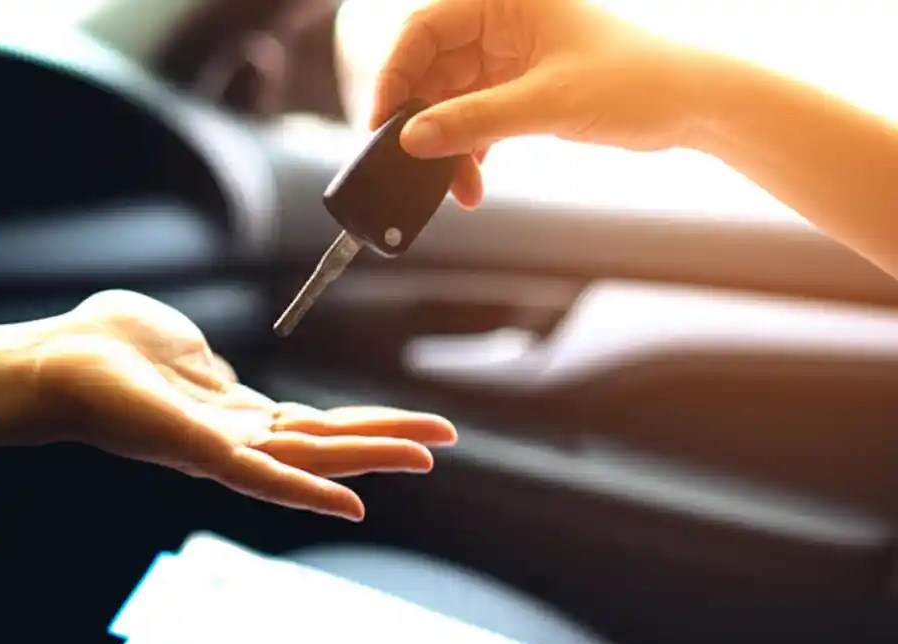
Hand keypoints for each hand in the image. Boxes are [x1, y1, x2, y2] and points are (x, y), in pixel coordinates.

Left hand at [35, 290, 455, 520]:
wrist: (53, 360)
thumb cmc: (105, 347)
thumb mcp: (176, 343)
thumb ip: (204, 357)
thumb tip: (209, 358)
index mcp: (233, 414)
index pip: (314, 424)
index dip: (367, 424)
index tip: (416, 424)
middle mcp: (234, 438)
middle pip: (325, 442)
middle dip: (386, 440)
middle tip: (445, 441)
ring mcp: (219, 448)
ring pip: (308, 457)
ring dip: (367, 458)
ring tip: (423, 457)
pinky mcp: (199, 450)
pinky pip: (261, 477)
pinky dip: (308, 492)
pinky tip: (351, 504)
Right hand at [374, 0, 703, 207]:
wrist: (695, 105)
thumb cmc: (636, 82)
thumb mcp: (546, 103)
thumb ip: (474, 120)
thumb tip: (410, 139)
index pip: (424, 28)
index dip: (396, 75)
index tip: (384, 124)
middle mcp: (503, 20)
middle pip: (431, 68)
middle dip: (424, 121)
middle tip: (416, 165)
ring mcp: (511, 55)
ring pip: (451, 99)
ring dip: (448, 145)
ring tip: (456, 186)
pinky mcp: (522, 86)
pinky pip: (475, 116)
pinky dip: (469, 149)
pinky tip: (472, 181)